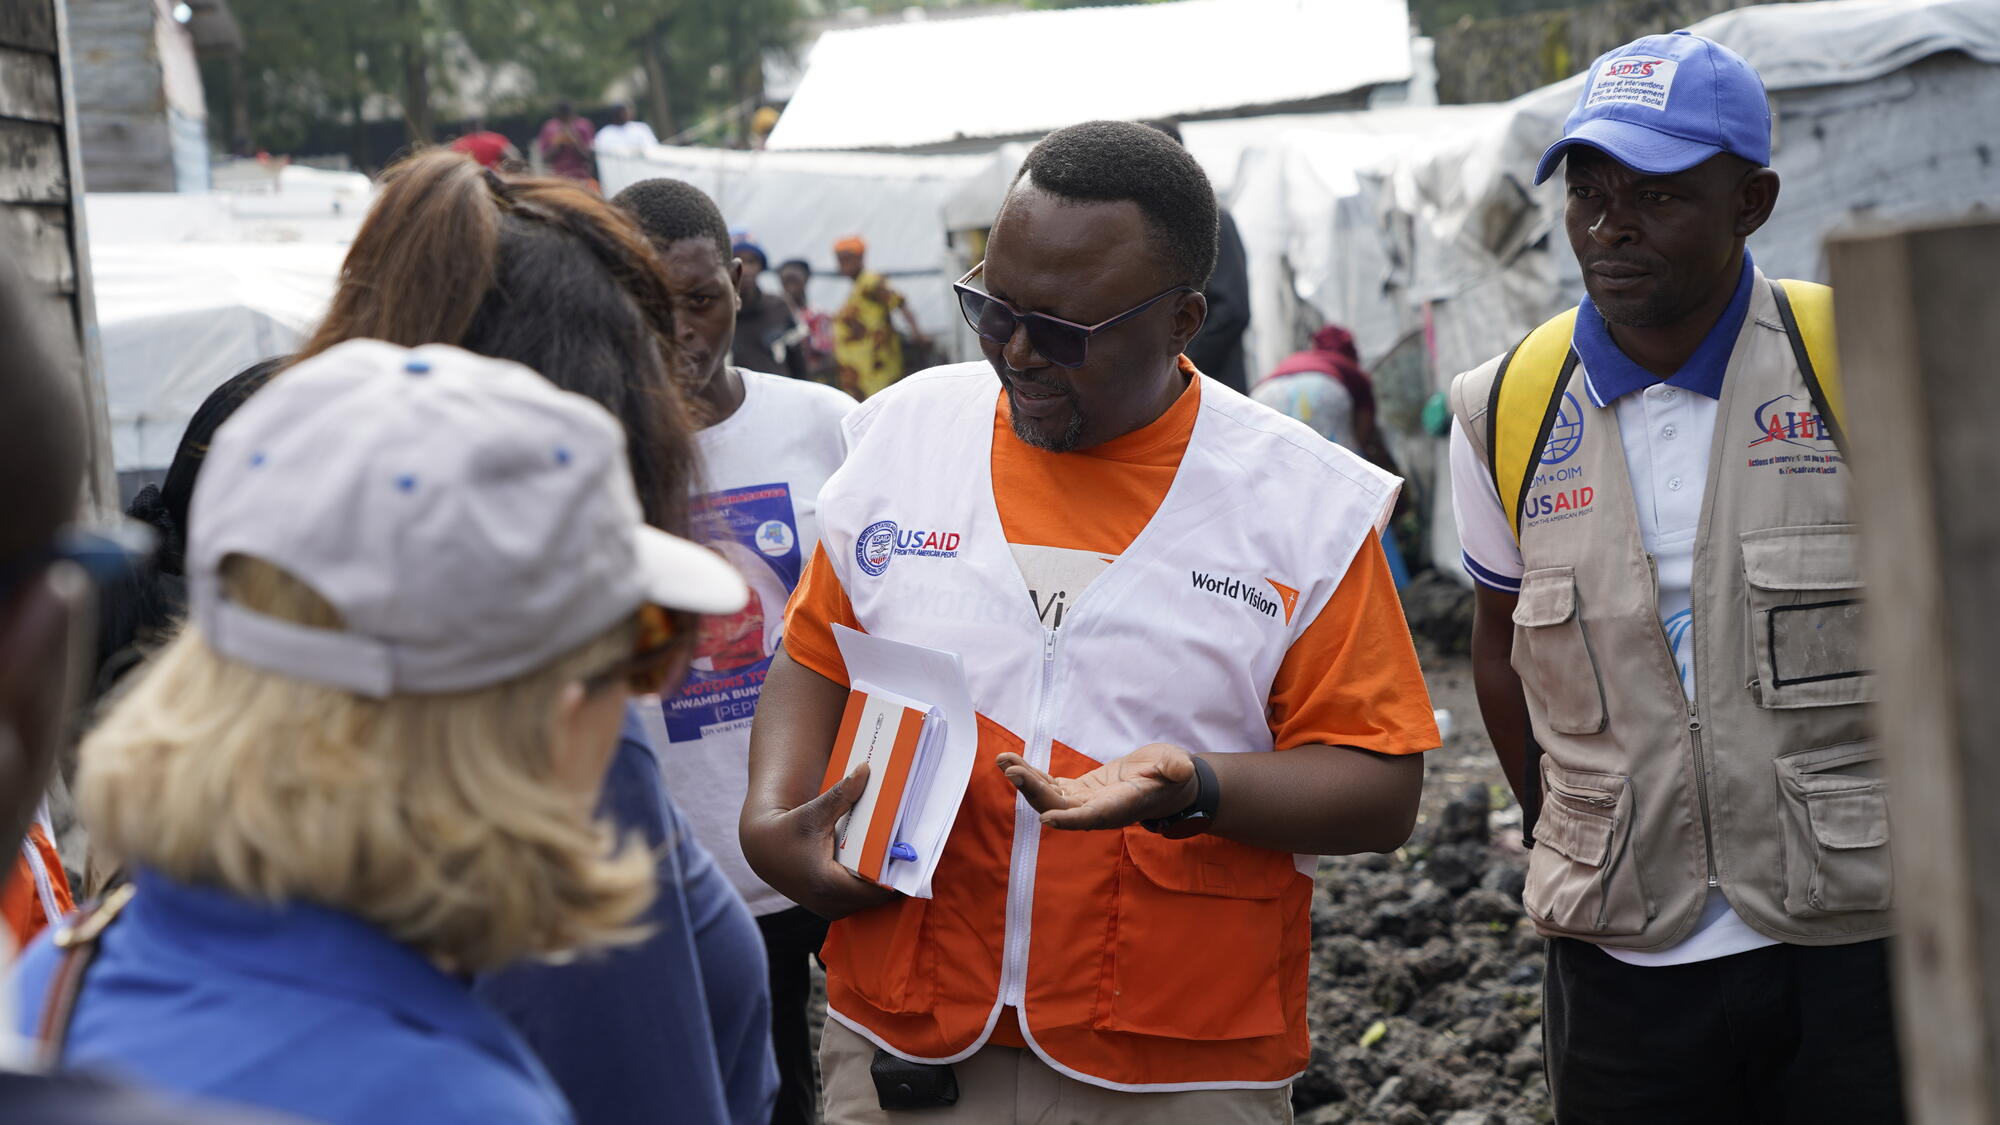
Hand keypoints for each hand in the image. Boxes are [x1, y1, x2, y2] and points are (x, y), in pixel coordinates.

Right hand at [750, 762, 898, 919]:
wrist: (763, 849)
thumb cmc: (788, 829)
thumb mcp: (814, 812)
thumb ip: (842, 794)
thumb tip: (865, 769)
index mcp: (828, 883)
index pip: (878, 888)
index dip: (897, 872)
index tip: (911, 854)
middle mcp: (830, 904)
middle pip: (878, 897)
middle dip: (893, 876)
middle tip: (909, 852)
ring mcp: (830, 910)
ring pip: (871, 902)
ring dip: (883, 883)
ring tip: (896, 857)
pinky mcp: (830, 910)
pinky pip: (861, 902)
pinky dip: (871, 887)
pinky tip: (879, 866)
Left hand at [995, 743, 1199, 830]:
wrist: (1165, 781)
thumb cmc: (1173, 774)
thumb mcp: (1178, 766)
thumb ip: (1176, 768)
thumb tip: (1180, 770)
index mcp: (1120, 807)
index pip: (1091, 817)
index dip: (1069, 819)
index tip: (1046, 817)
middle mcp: (1097, 810)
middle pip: (1060, 807)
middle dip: (1034, 791)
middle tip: (1012, 769)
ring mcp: (1084, 802)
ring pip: (1049, 797)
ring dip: (1025, 781)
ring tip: (1003, 760)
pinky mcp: (1077, 792)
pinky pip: (1049, 786)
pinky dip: (1030, 774)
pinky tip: (1011, 762)